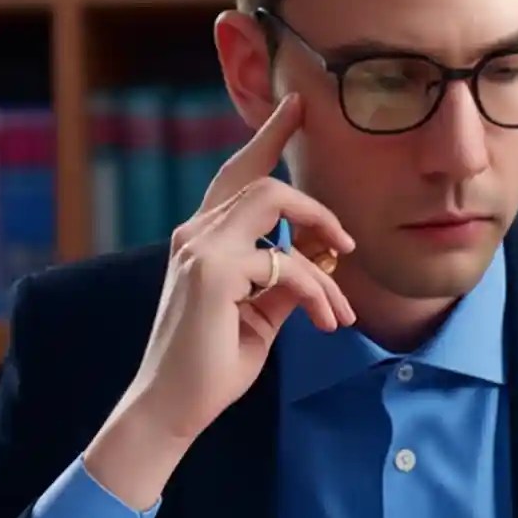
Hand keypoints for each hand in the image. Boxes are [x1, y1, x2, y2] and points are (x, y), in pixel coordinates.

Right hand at [125, 92, 356, 442]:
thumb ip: (283, 282)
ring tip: (340, 303)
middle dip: (315, 204)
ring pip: (276, 206)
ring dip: (320, 247)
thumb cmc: (211, 365)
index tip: (296, 108)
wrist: (171, 409)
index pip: (236, 175)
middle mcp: (195, 234)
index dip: (267, 137)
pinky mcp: (212, 273)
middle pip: (261, 180)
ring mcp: (199, 248)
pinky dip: (317, 291)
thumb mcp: (259, 315)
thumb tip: (318, 263)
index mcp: (201, 239)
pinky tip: (327, 321)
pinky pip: (286, 262)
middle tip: (347, 244)